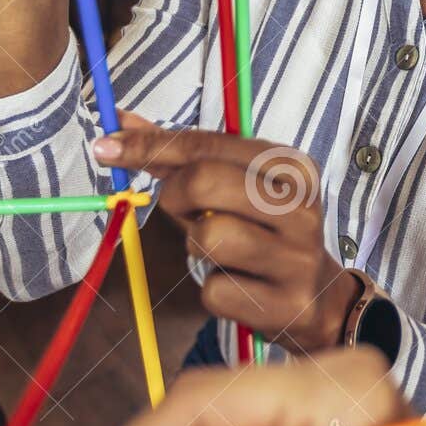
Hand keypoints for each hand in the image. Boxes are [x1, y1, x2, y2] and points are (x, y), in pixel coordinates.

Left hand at [93, 113, 361, 353]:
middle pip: (202, 182)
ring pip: (206, 239)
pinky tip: (239, 285)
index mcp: (290, 165)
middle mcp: (300, 204)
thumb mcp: (237, 184)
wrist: (319, 296)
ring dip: (196, 247)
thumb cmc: (264, 229)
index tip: (105, 146)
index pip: (206, 144)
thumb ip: (181, 154)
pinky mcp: (285, 304)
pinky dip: (212, 290)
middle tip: (185, 212)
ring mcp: (297, 256)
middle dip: (175, 198)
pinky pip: (214, 291)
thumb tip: (119, 121)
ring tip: (221, 250)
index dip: (148, 145)